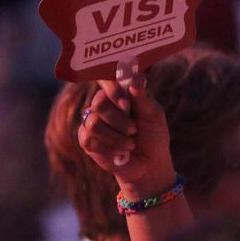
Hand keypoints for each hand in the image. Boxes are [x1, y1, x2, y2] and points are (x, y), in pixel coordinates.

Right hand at [78, 75, 175, 195]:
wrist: (148, 163)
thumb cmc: (153, 134)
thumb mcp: (153, 115)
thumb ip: (143, 97)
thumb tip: (137, 77)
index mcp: (120, 94)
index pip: (106, 81)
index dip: (112, 91)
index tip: (127, 104)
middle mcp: (103, 104)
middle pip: (98, 103)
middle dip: (118, 120)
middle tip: (134, 129)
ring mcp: (92, 121)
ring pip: (93, 123)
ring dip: (115, 136)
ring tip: (130, 144)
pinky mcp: (86, 139)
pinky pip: (88, 139)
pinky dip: (108, 147)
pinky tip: (120, 151)